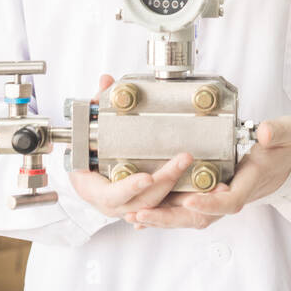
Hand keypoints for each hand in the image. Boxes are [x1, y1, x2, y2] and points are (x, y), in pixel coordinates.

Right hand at [68, 75, 194, 223]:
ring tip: (195, 170)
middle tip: (183, 159)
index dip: (131, 187)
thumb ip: (97, 107)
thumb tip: (106, 81)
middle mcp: (117, 205)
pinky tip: (205, 189)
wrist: (86, 179)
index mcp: (98, 191)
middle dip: (166, 179)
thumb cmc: (84, 159)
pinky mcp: (148, 206)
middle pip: (144, 200)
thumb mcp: (87, 132)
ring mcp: (133, 208)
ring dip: (179, 189)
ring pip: (159, 203)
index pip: (115, 195)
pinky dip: (185, 198)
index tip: (147, 177)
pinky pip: (167, 205)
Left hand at [123, 117, 290, 229]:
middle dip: (171, 218)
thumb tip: (265, 134)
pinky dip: (166, 216)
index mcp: (250, 181)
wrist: (290, 162)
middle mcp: (233, 195)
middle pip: (202, 217)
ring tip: (135, 215)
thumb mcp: (287, 133)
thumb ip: (276, 132)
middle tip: (143, 213)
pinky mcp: (212, 196)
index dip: (209, 204)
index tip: (189, 200)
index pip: (229, 201)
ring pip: (191, 217)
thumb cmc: (285, 146)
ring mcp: (221, 198)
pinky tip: (143, 217)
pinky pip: (188, 211)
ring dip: (163, 219)